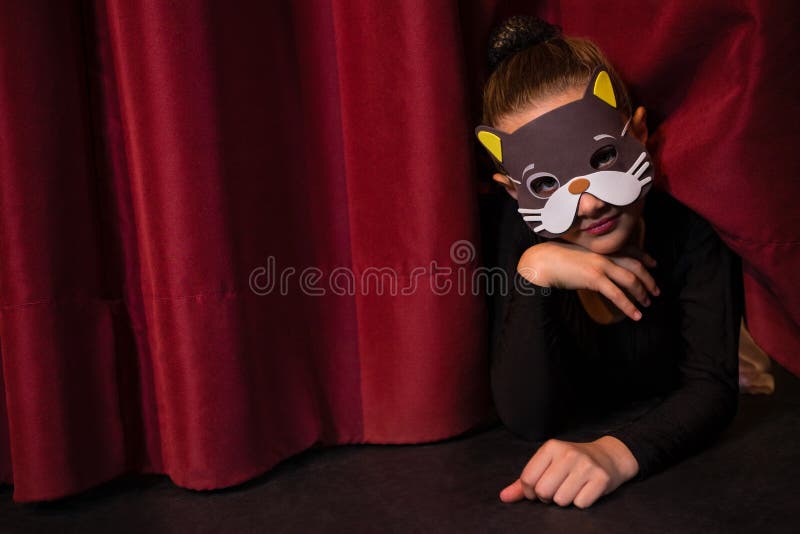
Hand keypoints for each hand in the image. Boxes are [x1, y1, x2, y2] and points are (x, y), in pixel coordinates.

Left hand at [499, 436, 638, 508]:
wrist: (608, 457)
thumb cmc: (571, 463)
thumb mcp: (547, 464)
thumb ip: (523, 482)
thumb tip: (503, 498)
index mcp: (551, 447)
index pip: (527, 479)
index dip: (530, 491)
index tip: (538, 488)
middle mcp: (568, 453)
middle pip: (543, 491)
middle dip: (547, 497)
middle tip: (556, 489)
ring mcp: (586, 465)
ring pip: (561, 500)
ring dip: (564, 500)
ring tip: (571, 488)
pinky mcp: (601, 479)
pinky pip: (580, 504)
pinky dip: (581, 502)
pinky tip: (585, 490)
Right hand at [517, 241, 659, 320]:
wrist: (542, 261)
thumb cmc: (556, 260)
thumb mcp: (579, 256)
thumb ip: (592, 261)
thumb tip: (600, 273)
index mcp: (602, 248)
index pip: (631, 250)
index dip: (645, 257)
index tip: (654, 264)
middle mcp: (605, 254)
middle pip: (636, 266)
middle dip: (649, 279)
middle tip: (656, 291)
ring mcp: (601, 265)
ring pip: (631, 280)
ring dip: (642, 293)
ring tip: (647, 305)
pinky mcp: (595, 277)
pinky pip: (617, 294)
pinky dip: (629, 306)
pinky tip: (635, 315)